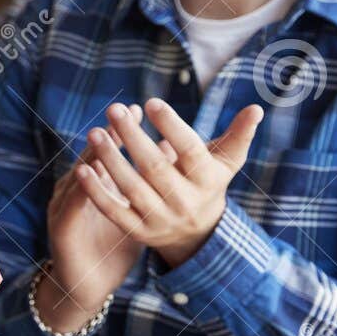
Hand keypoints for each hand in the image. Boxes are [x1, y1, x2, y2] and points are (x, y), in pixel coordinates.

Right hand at [45, 105, 176, 319]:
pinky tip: (85, 174)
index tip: (143, 109)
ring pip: (80, 175)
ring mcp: (66, 208)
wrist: (86, 286)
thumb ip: (150, 184)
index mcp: (96, 187)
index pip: (112, 152)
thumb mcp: (135, 212)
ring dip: (90, 155)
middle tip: (122, 112)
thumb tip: (174, 150)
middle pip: (94, 157)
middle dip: (109, 133)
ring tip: (101, 134)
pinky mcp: (61, 228)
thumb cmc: (111, 248)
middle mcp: (78, 192)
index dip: (126, 131)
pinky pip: (72, 204)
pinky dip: (79, 188)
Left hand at [77, 98, 261, 269]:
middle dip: (133, 137)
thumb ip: (238, 135)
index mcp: (207, 180)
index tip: (152, 102)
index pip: (190, 150)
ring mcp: (160, 218)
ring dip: (110, 159)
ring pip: (131, 187)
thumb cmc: (207, 182)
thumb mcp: (226, 162)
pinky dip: (96, 190)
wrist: (197, 233)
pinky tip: (81, 168)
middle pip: (155, 167)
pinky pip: (113, 210)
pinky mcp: (138, 231)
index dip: (172, 126)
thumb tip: (255, 108)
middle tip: (114, 109)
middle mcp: (184, 201)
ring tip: (94, 132)